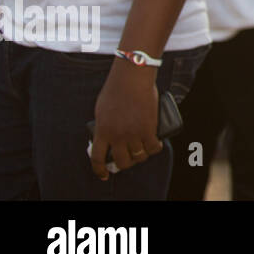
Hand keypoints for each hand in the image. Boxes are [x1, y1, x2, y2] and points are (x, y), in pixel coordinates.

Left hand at [90, 60, 161, 180]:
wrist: (132, 78)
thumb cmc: (116, 89)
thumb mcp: (101, 110)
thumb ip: (104, 125)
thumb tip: (107, 136)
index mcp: (102, 132)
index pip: (97, 159)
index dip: (100, 170)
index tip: (104, 175)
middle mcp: (117, 136)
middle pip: (121, 161)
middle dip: (125, 164)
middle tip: (128, 159)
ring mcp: (133, 133)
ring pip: (139, 156)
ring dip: (141, 156)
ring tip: (143, 150)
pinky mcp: (149, 128)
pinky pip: (153, 148)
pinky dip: (155, 149)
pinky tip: (155, 146)